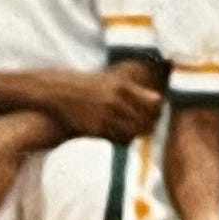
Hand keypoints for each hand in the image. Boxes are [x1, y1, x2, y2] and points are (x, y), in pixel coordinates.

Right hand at [37, 66, 161, 143]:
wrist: (59, 91)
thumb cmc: (89, 85)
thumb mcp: (112, 80)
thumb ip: (135, 90)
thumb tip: (160, 100)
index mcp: (122, 86)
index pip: (154, 104)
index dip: (159, 111)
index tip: (156, 113)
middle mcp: (115, 101)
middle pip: (146, 121)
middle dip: (150, 126)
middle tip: (149, 126)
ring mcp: (105, 116)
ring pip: (133, 133)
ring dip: (136, 134)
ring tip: (134, 131)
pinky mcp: (96, 128)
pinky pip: (117, 139)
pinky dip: (122, 139)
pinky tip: (119, 134)